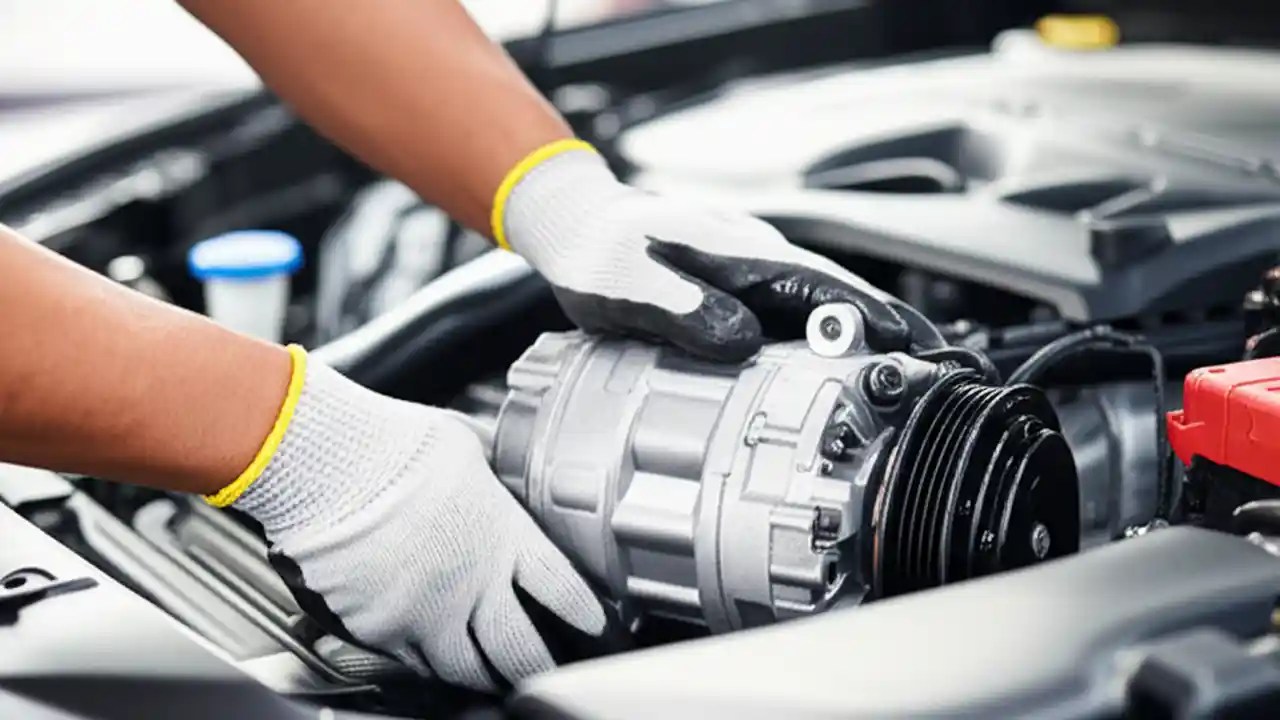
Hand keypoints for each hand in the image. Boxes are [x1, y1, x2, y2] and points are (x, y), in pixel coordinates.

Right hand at [227, 352, 611, 691]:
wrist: (329, 464)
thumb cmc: (392, 443)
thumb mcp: (465, 444)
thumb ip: (490, 469)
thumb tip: (499, 460)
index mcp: (503, 536)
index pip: (562, 589)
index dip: (583, 611)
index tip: (592, 622)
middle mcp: (472, 585)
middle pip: (522, 651)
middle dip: (538, 666)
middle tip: (546, 672)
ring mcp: (425, 613)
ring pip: (467, 670)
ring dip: (483, 676)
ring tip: (494, 679)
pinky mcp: (380, 629)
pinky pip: (411, 661)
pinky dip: (425, 664)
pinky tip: (432, 661)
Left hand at [499, 145, 943, 361]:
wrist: (574, 227)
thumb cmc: (598, 253)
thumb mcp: (629, 284)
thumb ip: (683, 309)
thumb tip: (742, 341)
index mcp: (740, 256)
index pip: (823, 287)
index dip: (869, 319)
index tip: (907, 348)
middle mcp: (755, 264)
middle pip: (836, 300)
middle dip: (884, 332)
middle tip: (928, 376)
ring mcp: (748, 278)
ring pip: (817, 312)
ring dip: (858, 342)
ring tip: (898, 382)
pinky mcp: (734, 294)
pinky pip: (788, 320)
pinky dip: (819, 344)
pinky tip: (829, 374)